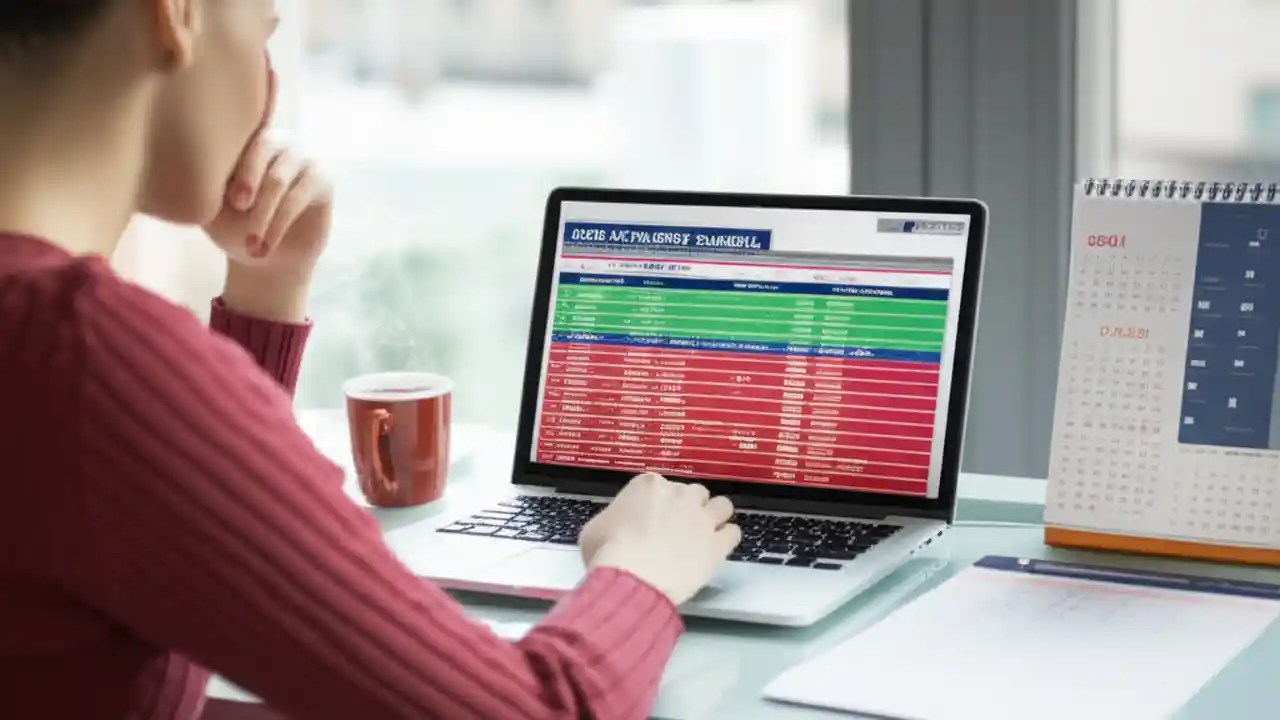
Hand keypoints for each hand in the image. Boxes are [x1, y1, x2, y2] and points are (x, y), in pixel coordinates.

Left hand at [206, 137, 333, 281]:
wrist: (265, 260)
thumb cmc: (231, 227)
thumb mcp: (209, 206)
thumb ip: (199, 184)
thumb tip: (179, 165)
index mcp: (244, 138)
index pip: (239, 133)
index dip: (232, 163)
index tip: (230, 201)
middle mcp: (278, 140)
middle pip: (264, 147)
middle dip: (248, 180)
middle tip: (238, 208)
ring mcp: (303, 157)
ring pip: (279, 179)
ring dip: (262, 214)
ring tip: (251, 244)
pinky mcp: (322, 180)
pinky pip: (298, 197)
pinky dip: (278, 224)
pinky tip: (265, 246)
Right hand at [580, 473, 740, 605]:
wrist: (632, 577)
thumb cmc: (608, 552)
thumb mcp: (595, 528)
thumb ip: (613, 519)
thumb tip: (618, 525)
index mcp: (649, 485)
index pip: (661, 487)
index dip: (658, 504)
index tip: (652, 520)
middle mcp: (681, 494)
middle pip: (695, 492)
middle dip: (688, 507)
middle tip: (678, 529)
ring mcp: (702, 518)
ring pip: (722, 505)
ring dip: (714, 517)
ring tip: (704, 535)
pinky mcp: (717, 544)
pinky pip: (734, 532)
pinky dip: (726, 539)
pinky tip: (716, 549)